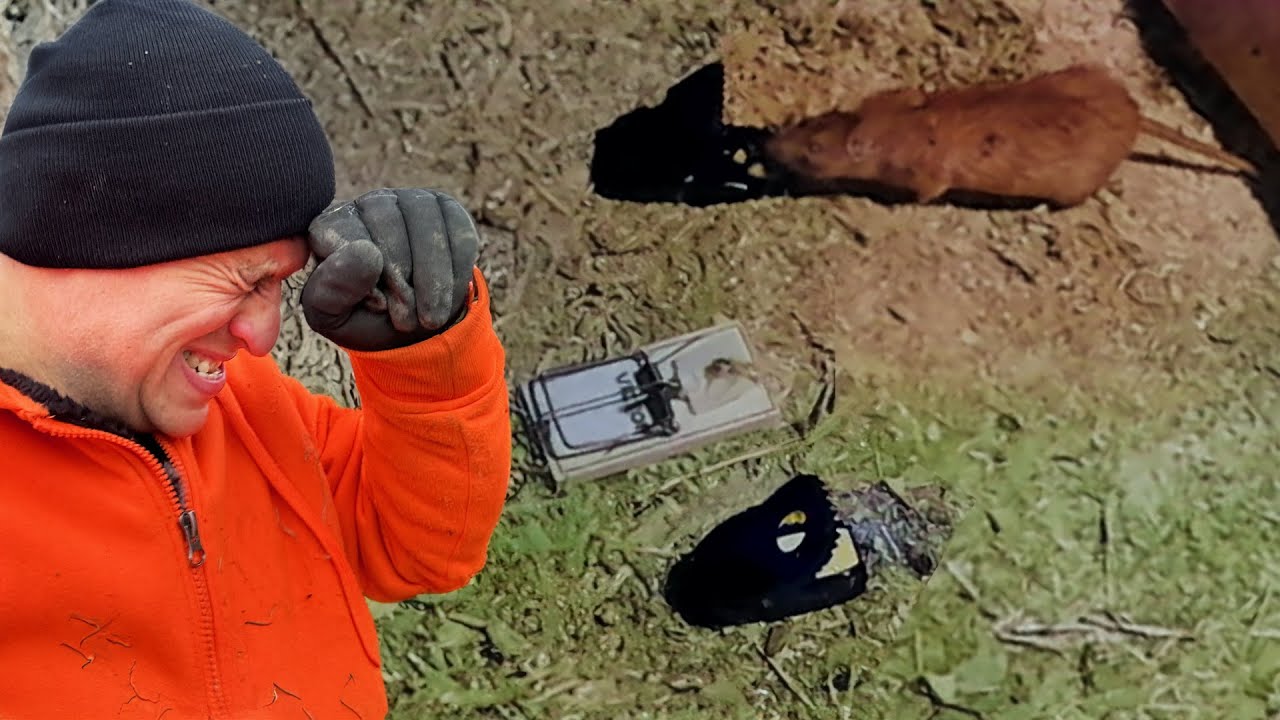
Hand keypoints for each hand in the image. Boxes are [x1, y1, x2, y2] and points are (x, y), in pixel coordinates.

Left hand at [301, 188, 479, 351]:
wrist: (411, 324)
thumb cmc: (363, 317)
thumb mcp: (334, 316)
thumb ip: (334, 287)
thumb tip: (367, 252)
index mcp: (330, 225)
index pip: (347, 235)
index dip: (367, 275)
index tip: (378, 306)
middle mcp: (369, 205)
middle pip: (388, 223)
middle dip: (402, 278)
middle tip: (407, 320)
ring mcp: (409, 202)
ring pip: (425, 223)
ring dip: (432, 277)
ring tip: (430, 317)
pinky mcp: (445, 208)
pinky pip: (458, 229)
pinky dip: (457, 269)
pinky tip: (449, 293)